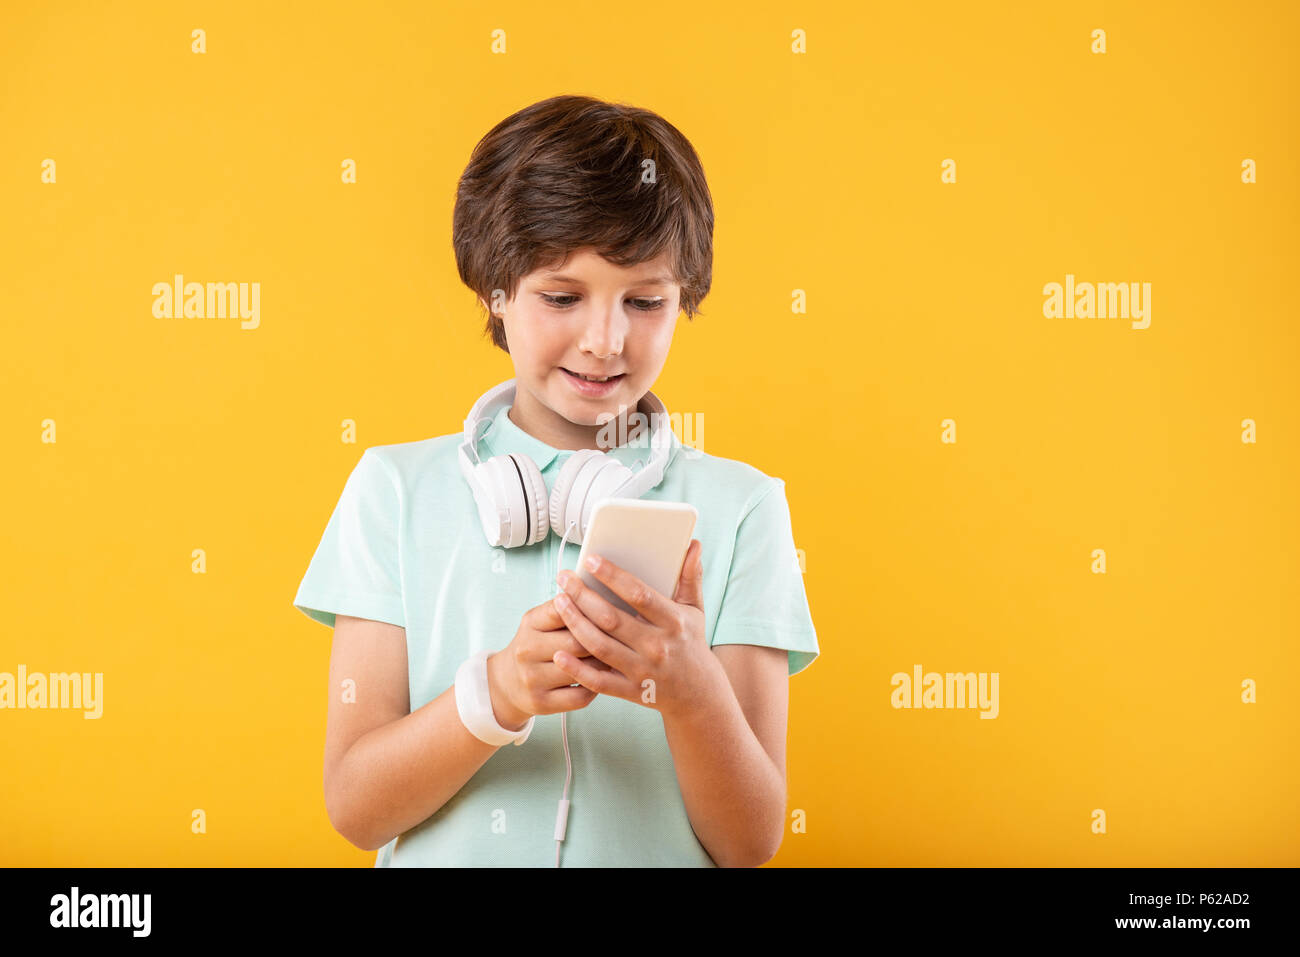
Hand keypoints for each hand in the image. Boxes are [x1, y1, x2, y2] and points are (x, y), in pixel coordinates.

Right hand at [486, 598, 613, 730]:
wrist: (506, 682)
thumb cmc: (536, 645)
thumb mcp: (541, 621)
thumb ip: (566, 608)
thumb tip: (604, 594)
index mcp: (530, 623)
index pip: (563, 609)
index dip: (589, 608)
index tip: (610, 608)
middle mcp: (527, 650)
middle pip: (576, 641)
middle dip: (602, 640)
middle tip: (623, 637)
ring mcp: (532, 678)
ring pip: (581, 670)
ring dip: (603, 664)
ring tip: (616, 658)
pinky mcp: (541, 702)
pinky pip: (580, 695)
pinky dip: (596, 687)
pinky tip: (601, 679)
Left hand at [550, 539, 725, 720]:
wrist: (698, 694)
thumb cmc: (690, 644)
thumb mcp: (695, 610)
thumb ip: (690, 576)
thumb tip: (693, 544)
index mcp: (673, 622)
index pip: (639, 594)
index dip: (612, 576)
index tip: (590, 560)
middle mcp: (657, 647)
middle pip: (611, 619)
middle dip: (583, 596)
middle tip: (563, 578)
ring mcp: (642, 671)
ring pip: (600, 646)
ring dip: (575, 623)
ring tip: (559, 602)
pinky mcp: (630, 691)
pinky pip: (598, 682)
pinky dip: (576, 669)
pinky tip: (558, 653)